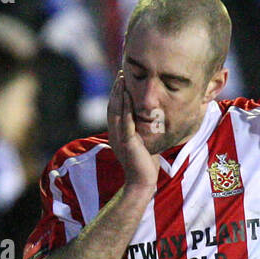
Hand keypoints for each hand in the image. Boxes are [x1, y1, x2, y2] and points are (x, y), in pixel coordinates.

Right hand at [107, 70, 157, 193]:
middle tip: (120, 75)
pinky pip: (125, 122)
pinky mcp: (127, 143)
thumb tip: (147, 121)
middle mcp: (114, 135)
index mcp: (116, 135)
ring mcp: (119, 139)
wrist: (142, 183)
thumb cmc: (144, 165)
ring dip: (119, 95)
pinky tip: (127, 96)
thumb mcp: (141, 144)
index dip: (116, 96)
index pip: (114, 111)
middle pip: (113, 108)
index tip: (121, 81)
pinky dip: (126, 108)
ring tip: (122, 80)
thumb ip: (140, 132)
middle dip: (116, 90)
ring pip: (116, 112)